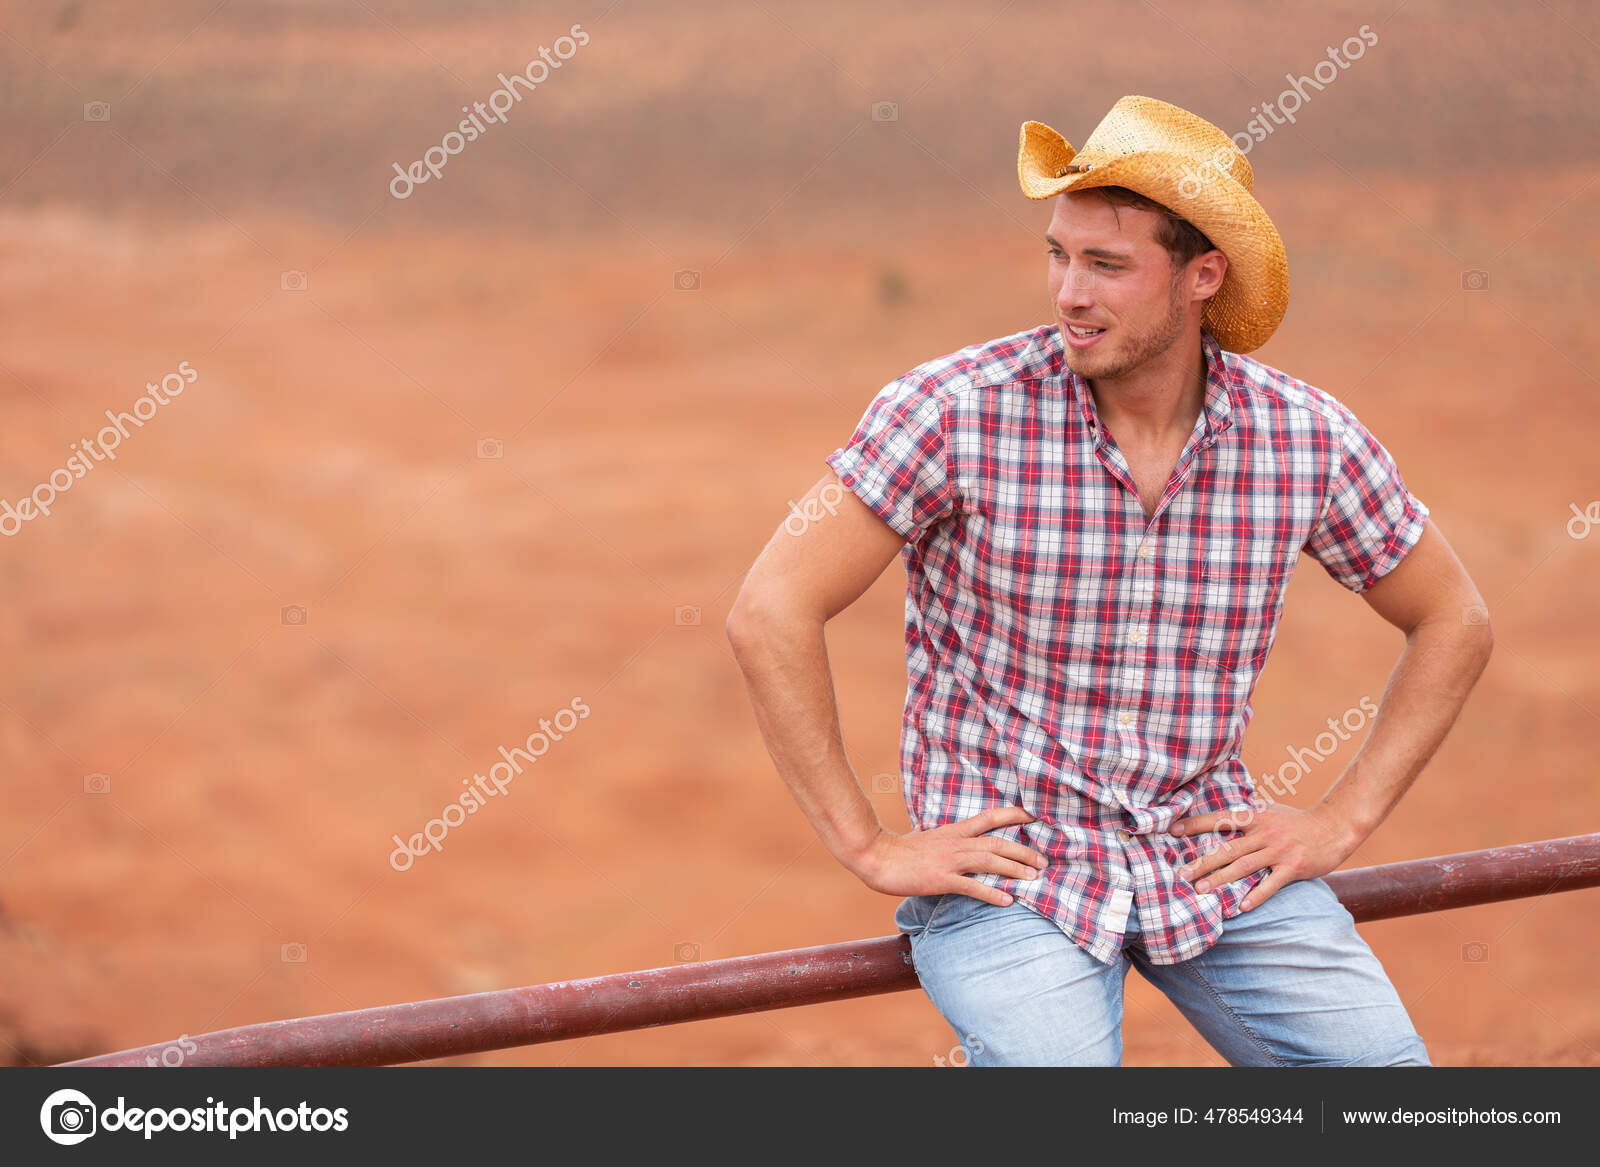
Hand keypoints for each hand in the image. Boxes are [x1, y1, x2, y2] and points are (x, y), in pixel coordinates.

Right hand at [848, 805, 1048, 906]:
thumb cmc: (897, 850)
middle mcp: (956, 843)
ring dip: (1015, 869)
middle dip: (1024, 851)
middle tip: (1044, 861)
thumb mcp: (925, 837)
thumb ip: (940, 838)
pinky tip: (1007, 901)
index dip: (1013, 815)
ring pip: (991, 862)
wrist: (876, 856)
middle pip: (998, 843)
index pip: (989, 817)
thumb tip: (942, 837)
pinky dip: (992, 893)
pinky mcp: (941, 880)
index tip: (1034, 816)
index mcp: (954, 831)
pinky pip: (972, 887)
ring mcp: (950, 861)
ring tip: (1035, 878)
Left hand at [1168, 801, 1358, 910]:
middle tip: (1181, 874)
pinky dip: (1256, 895)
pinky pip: (1271, 884)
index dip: (1195, 824)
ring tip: (1200, 890)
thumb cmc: (1297, 821)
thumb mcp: (1270, 810)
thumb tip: (1219, 817)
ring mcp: (1279, 850)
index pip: (1220, 818)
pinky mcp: (1294, 867)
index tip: (1172, 830)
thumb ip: (1246, 815)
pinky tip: (1241, 906)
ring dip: (1221, 879)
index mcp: (1255, 816)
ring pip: (1244, 866)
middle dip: (1203, 862)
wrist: (1334, 826)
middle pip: (1228, 848)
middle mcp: (1264, 832)